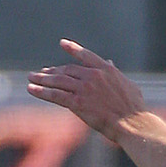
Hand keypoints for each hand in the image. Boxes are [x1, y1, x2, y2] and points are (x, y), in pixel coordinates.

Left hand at [27, 39, 147, 142]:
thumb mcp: (128, 85)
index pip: (86, 55)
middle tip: (41, 72)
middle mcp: (93, 76)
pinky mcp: (77, 103)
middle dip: (52, 70)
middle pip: (67, 69)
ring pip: (58, 80)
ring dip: (42, 79)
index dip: (73, 49)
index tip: (62, 43)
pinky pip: (55, 95)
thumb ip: (115, 73)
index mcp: (107, 70)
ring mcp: (84, 88)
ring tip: (31, 78)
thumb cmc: (134, 108)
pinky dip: (42, 91)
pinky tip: (31, 89)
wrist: (132, 123)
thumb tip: (110, 62)